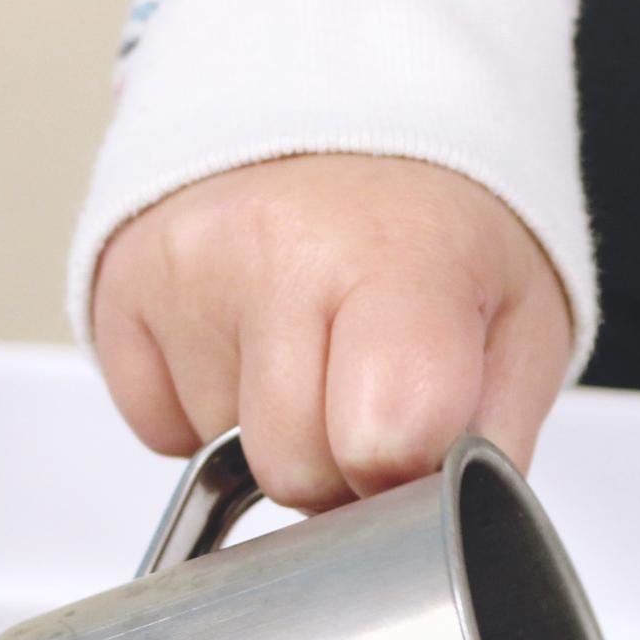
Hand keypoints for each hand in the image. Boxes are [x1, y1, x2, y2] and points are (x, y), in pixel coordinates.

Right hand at [91, 154, 574, 510]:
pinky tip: (246, 341)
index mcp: (402, 256)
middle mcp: (278, 248)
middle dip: (337, 462)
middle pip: (295, 471)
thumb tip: (440, 526)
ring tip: (308, 342)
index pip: (385, 438)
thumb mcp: (520, 322)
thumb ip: (492, 438)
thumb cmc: (438, 227)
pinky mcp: (119, 285)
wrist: (348, 113)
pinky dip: (200, 411)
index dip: (403, 471)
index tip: (419, 440)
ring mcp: (186, 265)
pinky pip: (156, 427)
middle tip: (365, 386)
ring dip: (268, 431)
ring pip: (222, 454)